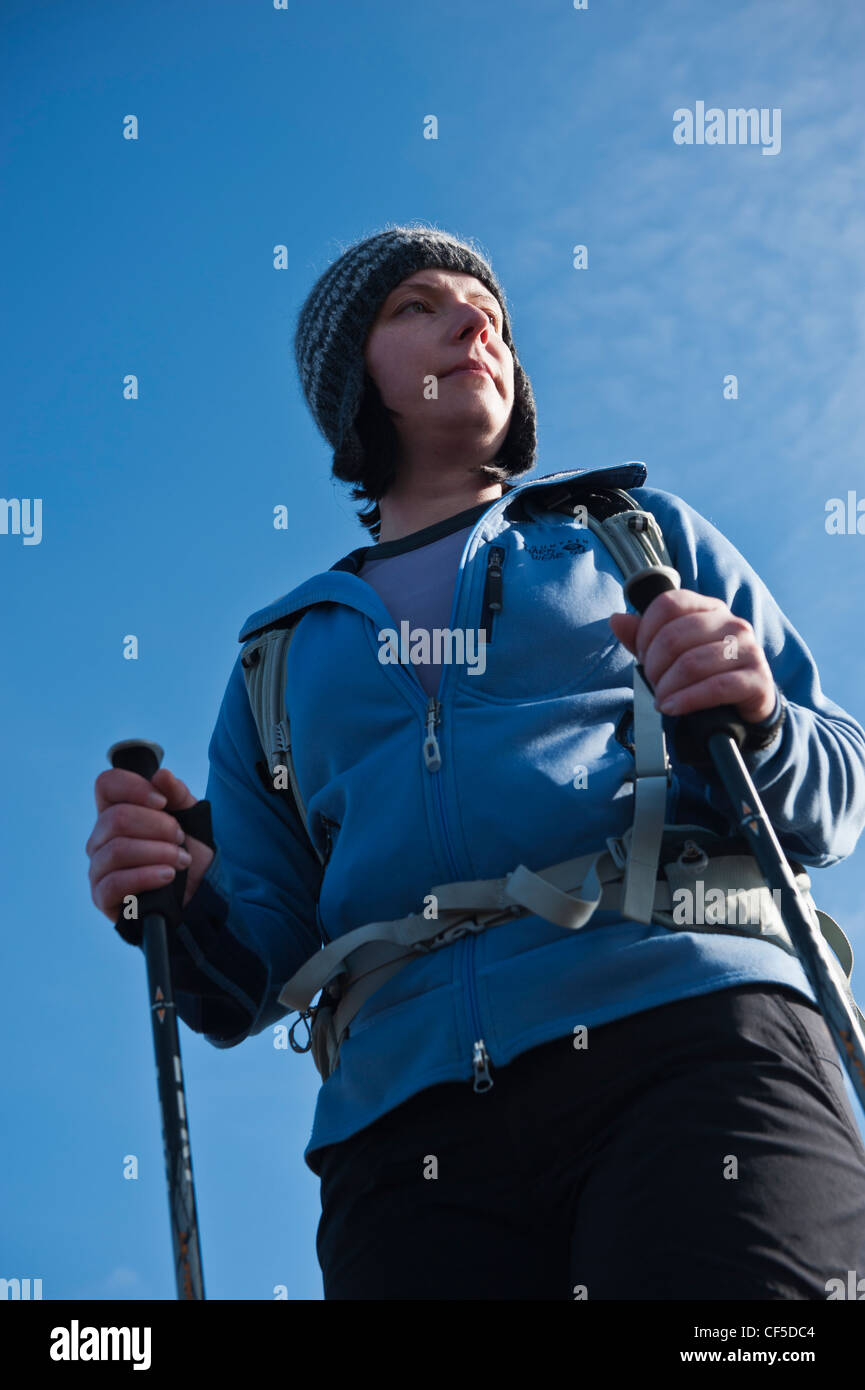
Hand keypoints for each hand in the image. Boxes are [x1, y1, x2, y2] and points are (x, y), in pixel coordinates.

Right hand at [87, 766, 214, 922]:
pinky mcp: (102, 897)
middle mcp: (100, 838)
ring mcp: (98, 868)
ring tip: (180, 860)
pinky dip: (146, 876)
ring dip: (158, 853)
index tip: (163, 802)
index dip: (135, 787)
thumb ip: (177, 795)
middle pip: (116, 818)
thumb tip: (161, 775)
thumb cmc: (188, 853)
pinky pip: (114, 883)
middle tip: (180, 838)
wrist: (199, 895)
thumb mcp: (191, 819)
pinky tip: (167, 876)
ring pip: (117, 850)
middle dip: (158, 827)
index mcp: (116, 811)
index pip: (106, 784)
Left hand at [609, 589, 776, 723]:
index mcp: (709, 609)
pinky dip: (687, 700)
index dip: (646, 632)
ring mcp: (747, 649)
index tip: (642, 656)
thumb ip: (644, 637)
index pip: (667, 604)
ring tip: (661, 700)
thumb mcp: (671, 654)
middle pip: (675, 635)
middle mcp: (731, 623)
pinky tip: (673, 709)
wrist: (745, 704)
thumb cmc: (704, 674)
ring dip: (667, 687)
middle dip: (654, 665)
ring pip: (692, 663)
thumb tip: (617, 620)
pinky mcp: (757, 679)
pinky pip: (716, 687)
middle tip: (651, 684)